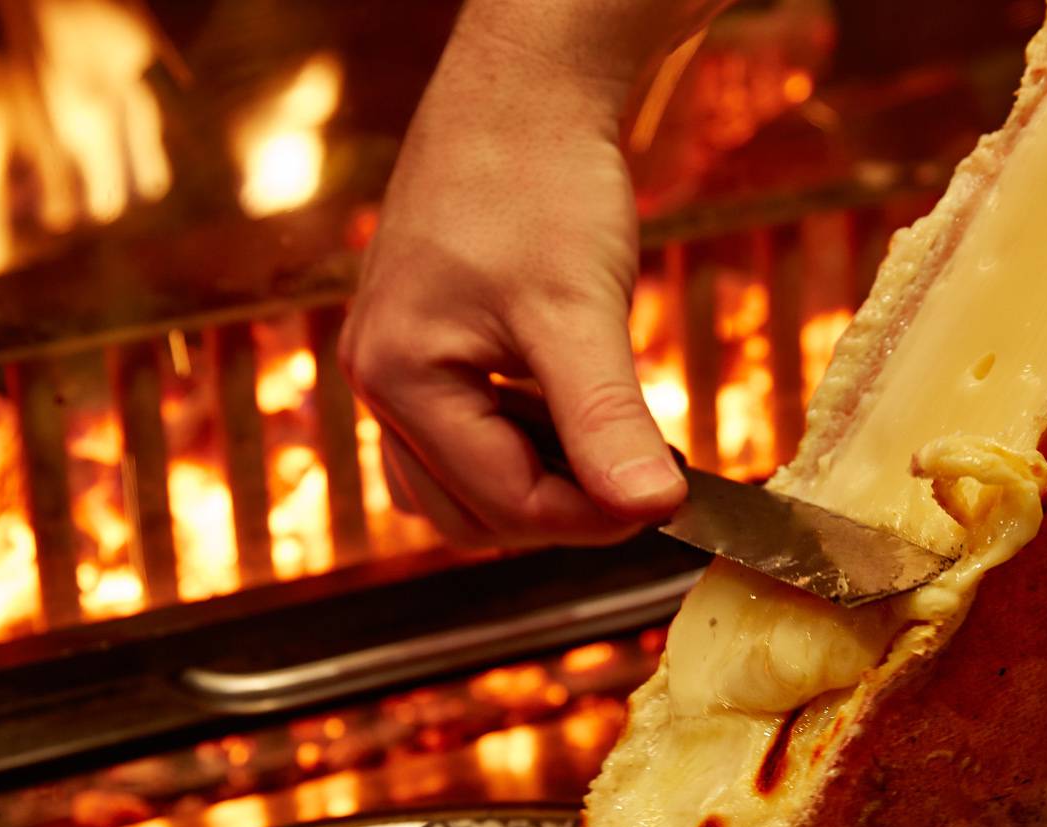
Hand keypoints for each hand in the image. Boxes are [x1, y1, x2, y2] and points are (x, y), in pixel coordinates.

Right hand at [341, 9, 690, 550]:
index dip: (594, 516)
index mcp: (398, 377)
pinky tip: (576, 413)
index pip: (505, 503)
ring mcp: (397, 366)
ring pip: (464, 486)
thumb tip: (650, 508)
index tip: (668, 498)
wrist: (527, 91)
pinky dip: (525, 448)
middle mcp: (379, 380)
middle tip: (641, 474)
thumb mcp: (581, 311)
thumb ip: (607, 420)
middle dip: (563, 509)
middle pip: (474, 511)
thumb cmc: (540, 180)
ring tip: (610, 442)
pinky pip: (466, 439)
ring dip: (541, 485)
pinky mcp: (427, 349)